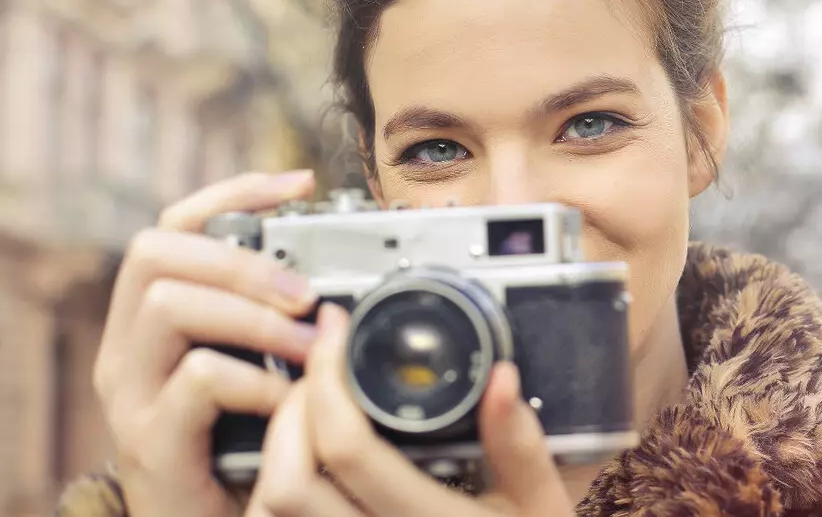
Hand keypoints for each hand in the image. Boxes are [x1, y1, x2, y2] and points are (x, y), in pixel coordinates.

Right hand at [92, 171, 320, 516]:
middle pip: (157, 251)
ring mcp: (132, 394)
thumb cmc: (241, 450)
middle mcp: (128, 347)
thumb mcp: (257, 371)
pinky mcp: (152, 441)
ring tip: (308, 345)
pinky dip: (255, 380)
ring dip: (253, 315)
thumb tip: (336, 276)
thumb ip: (275, 324)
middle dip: (241, 259)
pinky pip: (196, 378)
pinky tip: (289, 399)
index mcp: (153, 319)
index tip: (300, 184)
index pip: (173, 225)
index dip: (233, 192)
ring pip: (169, 305)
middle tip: (306, 292)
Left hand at [245, 304, 574, 516]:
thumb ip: (521, 443)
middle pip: (286, 480)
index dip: (327, 378)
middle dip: (290, 406)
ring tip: (312, 401)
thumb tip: (499, 377)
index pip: (348, 450)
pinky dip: (285, 477)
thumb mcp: (541, 500)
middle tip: (320, 364)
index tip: (337, 330)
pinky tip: (314, 449)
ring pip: (272, 505)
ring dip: (280, 444)